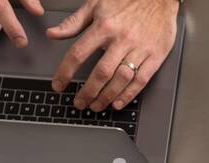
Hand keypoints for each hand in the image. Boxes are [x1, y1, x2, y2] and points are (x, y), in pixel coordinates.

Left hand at [48, 0, 177, 111]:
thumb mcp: (95, 4)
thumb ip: (74, 22)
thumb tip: (53, 34)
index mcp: (104, 26)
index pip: (78, 53)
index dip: (66, 72)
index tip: (59, 85)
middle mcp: (121, 39)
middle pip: (100, 73)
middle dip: (87, 92)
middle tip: (79, 103)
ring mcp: (139, 49)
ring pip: (120, 79)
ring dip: (106, 97)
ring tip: (97, 105)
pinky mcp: (155, 56)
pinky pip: (141, 80)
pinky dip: (128, 95)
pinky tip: (118, 102)